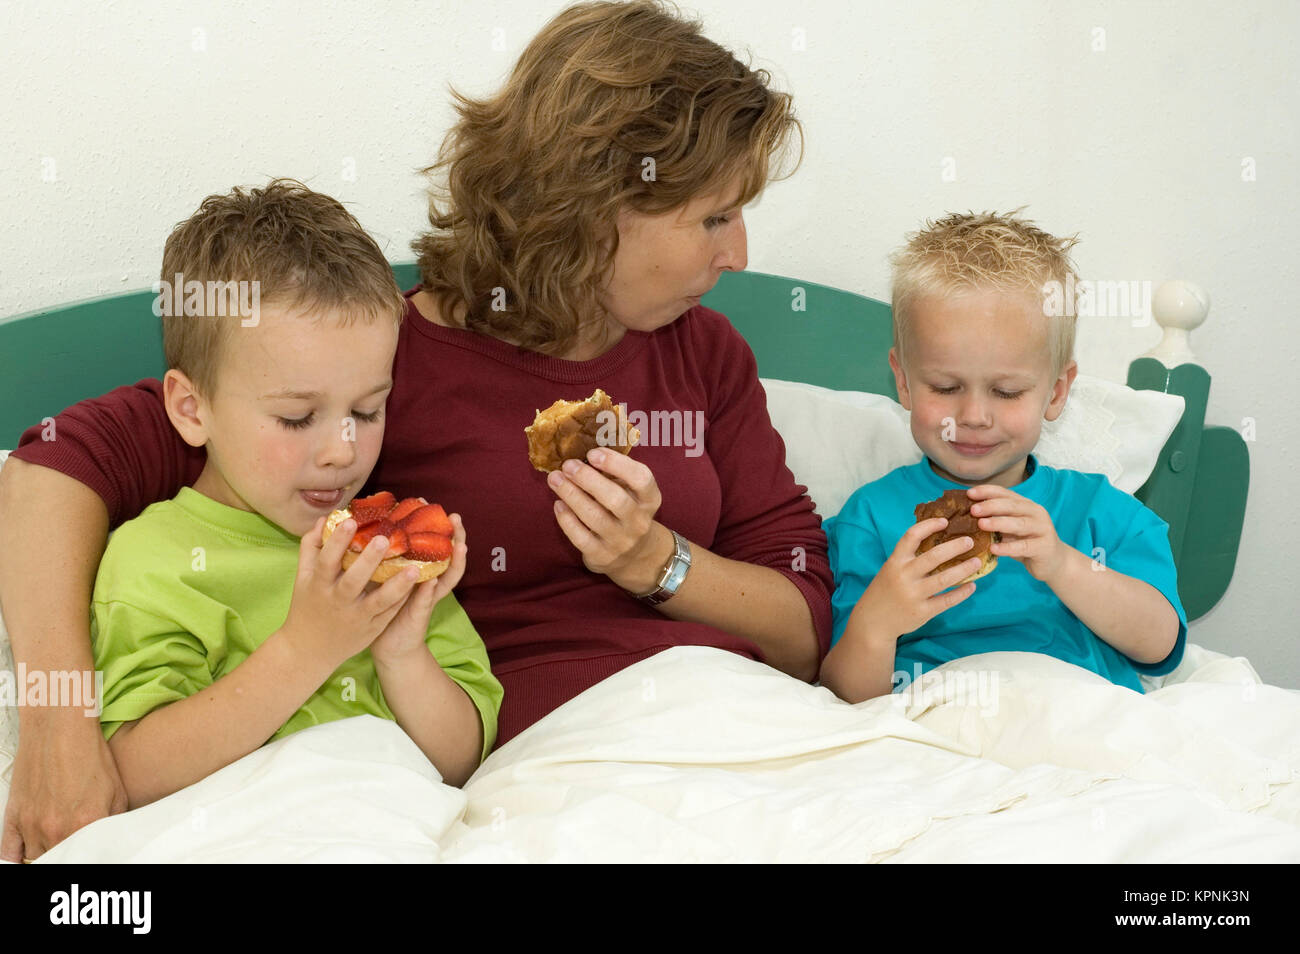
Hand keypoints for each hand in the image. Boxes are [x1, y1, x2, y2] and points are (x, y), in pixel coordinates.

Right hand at [1, 714, 127, 861]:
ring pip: (37, 858)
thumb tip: (113, 841)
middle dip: (70, 858)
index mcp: (86, 824)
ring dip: (48, 856)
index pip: (87, 859)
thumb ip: (114, 823)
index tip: (92, 855)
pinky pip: (9, 852)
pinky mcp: (13, 817)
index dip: (90, 858)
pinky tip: (28, 857)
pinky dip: (19, 858)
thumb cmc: (88, 754)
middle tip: (76, 851)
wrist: (59, 728)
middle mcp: (57, 829)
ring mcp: (31, 825)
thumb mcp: (117, 791)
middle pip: (61, 861)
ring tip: (59, 848)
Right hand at [281, 515, 422, 663]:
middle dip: (369, 561)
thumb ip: (312, 548)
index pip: (327, 561)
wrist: (308, 650)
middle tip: (384, 539)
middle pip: (353, 581)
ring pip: (379, 601)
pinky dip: (403, 599)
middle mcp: (338, 602)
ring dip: (397, 585)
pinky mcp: (371, 629)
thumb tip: (326, 519)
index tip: (351, 521)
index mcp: (319, 586)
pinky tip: (420, 584)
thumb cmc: (307, 605)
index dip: (337, 541)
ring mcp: (357, 617)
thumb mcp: (303, 578)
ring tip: (414, 568)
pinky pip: (390, 613)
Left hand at [370, 513, 467, 663]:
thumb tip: (365, 527)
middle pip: (449, 555)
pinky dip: (429, 591)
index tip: (428, 503)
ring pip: (447, 577)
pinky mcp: (420, 615)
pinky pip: (426, 602)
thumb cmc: (383, 607)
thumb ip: (381, 556)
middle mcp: (430, 581)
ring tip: (459, 545)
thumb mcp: (384, 577)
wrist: (388, 645)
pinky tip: (431, 580)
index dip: (434, 524)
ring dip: (455, 561)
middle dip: (456, 536)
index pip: (434, 543)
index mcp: (420, 569)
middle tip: (455, 518)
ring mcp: (428, 598)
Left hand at [547, 448, 670, 592]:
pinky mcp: (602, 557)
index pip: (641, 479)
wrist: (634, 555)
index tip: (592, 453)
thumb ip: (615, 473)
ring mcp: (621, 542)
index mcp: (650, 499)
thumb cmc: (626, 511)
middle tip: (568, 465)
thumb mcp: (630, 492)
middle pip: (615, 499)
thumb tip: (582, 453)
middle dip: (588, 479)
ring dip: (571, 494)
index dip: (617, 464)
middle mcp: (639, 522)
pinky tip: (558, 504)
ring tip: (555, 479)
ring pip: (595, 517)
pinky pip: (581, 537)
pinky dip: (567, 519)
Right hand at [852, 516, 983, 641]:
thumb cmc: (885, 590)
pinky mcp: (922, 612)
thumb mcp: (890, 569)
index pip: (912, 536)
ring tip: (977, 563)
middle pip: (934, 556)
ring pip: (944, 579)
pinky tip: (972, 586)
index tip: (945, 521)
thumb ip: (909, 557)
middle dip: (955, 546)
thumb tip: (937, 540)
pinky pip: (947, 600)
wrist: (873, 621)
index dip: (929, 526)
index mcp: (895, 561)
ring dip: (964, 569)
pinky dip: (962, 593)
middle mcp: (904, 576)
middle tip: (969, 541)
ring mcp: (913, 594)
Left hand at [965, 484, 1067, 582]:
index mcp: (1026, 505)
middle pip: (1012, 506)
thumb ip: (996, 520)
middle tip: (973, 510)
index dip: (988, 491)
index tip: (969, 493)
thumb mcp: (1010, 529)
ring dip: (999, 523)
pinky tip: (994, 549)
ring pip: (1019, 524)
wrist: (1053, 562)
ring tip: (981, 524)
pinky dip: (1008, 547)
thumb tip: (967, 514)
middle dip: (991, 506)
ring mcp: (1043, 529)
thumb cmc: (1026, 542)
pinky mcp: (1045, 547)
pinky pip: (1024, 546)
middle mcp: (1036, 513)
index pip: (1006, 494)